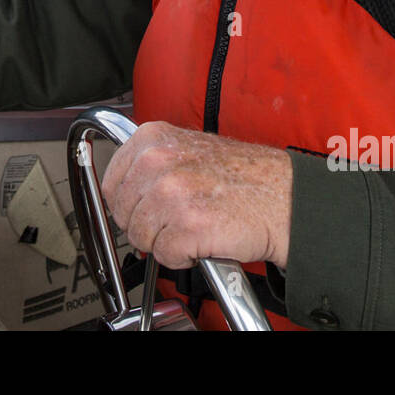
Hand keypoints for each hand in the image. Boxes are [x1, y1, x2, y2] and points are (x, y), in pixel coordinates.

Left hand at [100, 121, 292, 269]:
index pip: (110, 185)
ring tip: (192, 226)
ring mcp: (172, 193)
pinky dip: (182, 256)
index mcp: (152, 138)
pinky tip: (202, 239)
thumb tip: (121, 191)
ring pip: (140, 238)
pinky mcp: (188, 225)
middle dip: (145, 225)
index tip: (144, 209)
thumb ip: (149, 164)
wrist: (283, 197)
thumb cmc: (242, 176)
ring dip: (165, 241)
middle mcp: (158, 161)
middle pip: (123, 215)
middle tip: (175, 220)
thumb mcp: (186, 148)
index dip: (127, 205)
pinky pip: (165, 255)